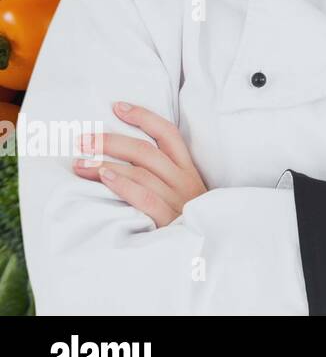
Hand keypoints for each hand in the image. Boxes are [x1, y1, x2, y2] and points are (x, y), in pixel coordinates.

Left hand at [73, 101, 207, 226]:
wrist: (213, 249)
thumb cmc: (188, 220)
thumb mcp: (183, 193)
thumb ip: (163, 176)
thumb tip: (121, 158)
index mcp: (187, 169)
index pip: (167, 134)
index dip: (143, 117)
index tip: (118, 107)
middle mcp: (183, 179)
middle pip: (146, 150)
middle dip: (111, 141)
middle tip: (84, 140)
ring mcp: (177, 199)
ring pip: (141, 171)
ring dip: (106, 163)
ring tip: (81, 163)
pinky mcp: (169, 219)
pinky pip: (144, 196)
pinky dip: (123, 184)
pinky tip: (104, 177)